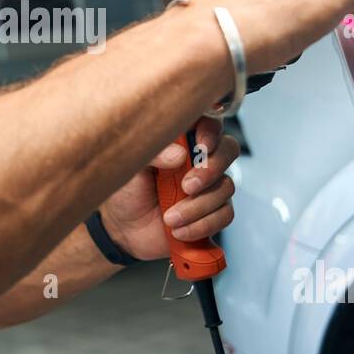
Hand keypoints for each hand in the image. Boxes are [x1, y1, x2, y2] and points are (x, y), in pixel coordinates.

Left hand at [97, 117, 239, 261]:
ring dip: (199, 206)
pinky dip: (202, 225)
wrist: (125, 230)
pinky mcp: (213, 212)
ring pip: (226, 187)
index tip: (201, 146)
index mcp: (181, 142)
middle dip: (210, 169)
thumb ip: (153, 155)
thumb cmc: (127, 192)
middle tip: (186, 186)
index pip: (208, 123)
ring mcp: (209, 186)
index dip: (211, 131)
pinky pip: (224, 215)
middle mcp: (200, 160)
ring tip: (170, 218)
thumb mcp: (132, 168)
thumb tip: (179, 154)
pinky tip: (180, 230)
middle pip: (228, 150)